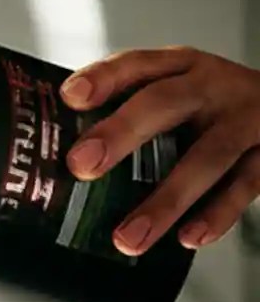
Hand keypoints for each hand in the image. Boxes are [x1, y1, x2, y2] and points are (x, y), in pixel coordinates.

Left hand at [60, 47, 259, 254]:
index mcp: (180, 67)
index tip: (71, 97)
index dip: (104, 78)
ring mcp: (246, 120)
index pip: (136, 64)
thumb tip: (60, 161)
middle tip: (82, 165)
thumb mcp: (178, 91)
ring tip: (128, 237)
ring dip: (165, 200)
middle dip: (121, 133)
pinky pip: (245, 186)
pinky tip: (189, 236)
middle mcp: (212, 87)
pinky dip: (216, 214)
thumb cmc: (215, 105)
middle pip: (165, 103)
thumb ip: (131, 114)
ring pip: (208, 156)